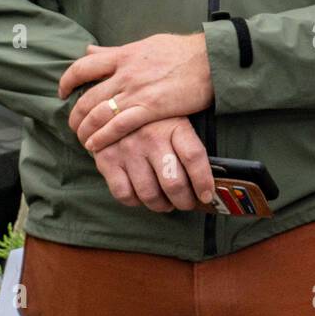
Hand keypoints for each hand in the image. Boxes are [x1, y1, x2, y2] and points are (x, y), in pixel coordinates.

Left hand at [59, 32, 214, 148]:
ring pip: (97, 114)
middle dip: (75, 115)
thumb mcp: (145, 44)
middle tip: (73, 126)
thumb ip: (117, 51)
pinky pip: (118, 125)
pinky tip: (95, 146)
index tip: (63, 92)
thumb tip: (91, 49)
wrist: (210, 60)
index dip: (67, 81)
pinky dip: (102, 137)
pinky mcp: (150, 108)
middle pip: (87, 97)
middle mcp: (124, 73)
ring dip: (85, 130)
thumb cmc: (182, 51)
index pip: (83, 67)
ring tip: (82, 140)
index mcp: (123, 55)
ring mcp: (136, 91)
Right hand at [91, 115, 215, 211]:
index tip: (207, 196)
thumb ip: (189, 147)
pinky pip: (124, 194)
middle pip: (174, 182)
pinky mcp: (107, 160)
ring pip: (150, 194)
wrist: (114, 109)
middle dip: (184, 201)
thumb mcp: (176, 121)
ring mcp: (128, 149)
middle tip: (187, 203)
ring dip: (162, 206)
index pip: (194, 157)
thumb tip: (207, 183)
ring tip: (167, 203)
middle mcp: (151, 137)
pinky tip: (142, 197)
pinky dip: (136, 202)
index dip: (203, 182)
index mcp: (174, 125)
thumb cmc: (154, 121)